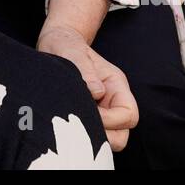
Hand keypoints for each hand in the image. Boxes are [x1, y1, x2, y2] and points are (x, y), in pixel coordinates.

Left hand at [36, 23, 138, 151]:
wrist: (55, 43)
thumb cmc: (66, 45)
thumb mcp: (73, 53)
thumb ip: (85, 71)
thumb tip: (97, 92)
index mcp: (116, 85)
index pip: (128, 114)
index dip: (111, 120)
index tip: (89, 112)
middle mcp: (112, 101)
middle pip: (122, 134)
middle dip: (103, 136)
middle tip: (78, 125)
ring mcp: (101, 111)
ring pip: (107, 140)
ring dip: (91, 137)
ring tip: (71, 124)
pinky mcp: (86, 117)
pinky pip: (91, 136)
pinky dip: (81, 137)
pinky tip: (66, 126)